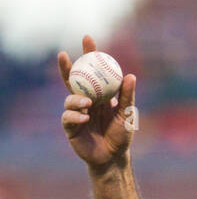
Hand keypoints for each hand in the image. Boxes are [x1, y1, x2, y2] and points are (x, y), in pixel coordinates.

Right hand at [58, 34, 135, 170]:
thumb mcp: (126, 115)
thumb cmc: (121, 137)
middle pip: (73, 80)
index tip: (87, 39)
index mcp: (99, 95)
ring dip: (76, 98)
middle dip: (67, 66)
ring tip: (88, 104)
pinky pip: (68, 117)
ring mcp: (77, 113)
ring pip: (69, 99)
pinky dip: (75, 115)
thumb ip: (127, 97)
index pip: (92, 71)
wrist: (113, 159)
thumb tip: (130, 76)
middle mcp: (85, 101)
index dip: (89, 55)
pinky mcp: (71, 127)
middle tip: (63, 54)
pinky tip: (84, 118)